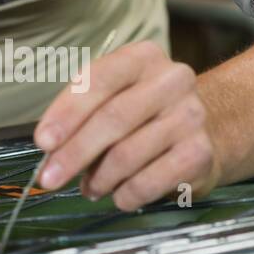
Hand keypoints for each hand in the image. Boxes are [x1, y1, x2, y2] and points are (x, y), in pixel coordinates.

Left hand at [32, 40, 217, 210]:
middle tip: (50, 178)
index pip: (98, 80)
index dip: (67, 112)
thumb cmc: (147, 116)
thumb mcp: (116, 98)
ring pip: (128, 154)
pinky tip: (119, 196)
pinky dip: (126, 195)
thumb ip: (83, 118)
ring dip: (99, 179)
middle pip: (112, 118)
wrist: (209, 131)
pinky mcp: (199, 152)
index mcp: (143, 58)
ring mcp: (190, 115)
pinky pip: (149, 181)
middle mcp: (171, 80)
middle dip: (74, 153)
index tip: (43, 141)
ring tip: (90, 188)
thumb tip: (51, 155)